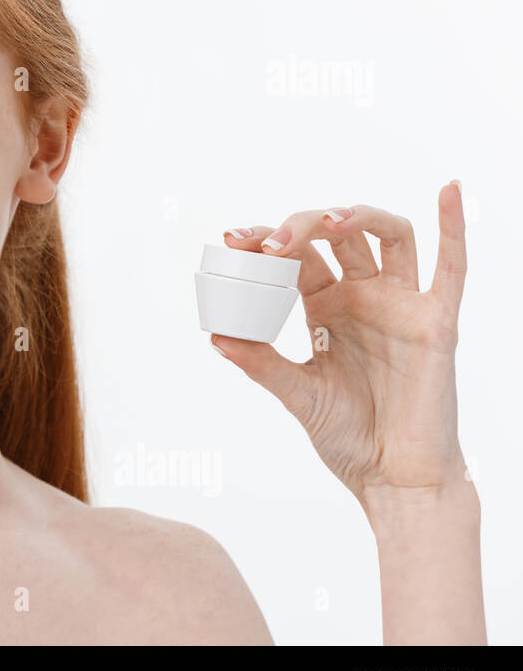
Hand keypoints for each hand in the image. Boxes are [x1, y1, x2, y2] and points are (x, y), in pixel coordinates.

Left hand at [210, 182, 468, 512]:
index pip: (297, 258)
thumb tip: (215, 334)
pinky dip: (454, 226)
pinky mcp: (437, 322)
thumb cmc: (349, 437)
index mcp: (326, 308)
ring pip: (388, 236)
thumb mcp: (297, 394)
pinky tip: (449, 192)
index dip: (266, 242)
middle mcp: (363, 297)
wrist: (394, 479)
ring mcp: (401, 305)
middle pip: (336, 238)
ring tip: (324, 223)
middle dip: (300, 228)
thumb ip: (260, 362)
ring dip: (356, 217)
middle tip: (269, 244)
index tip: (231, 241)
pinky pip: (452, 268)